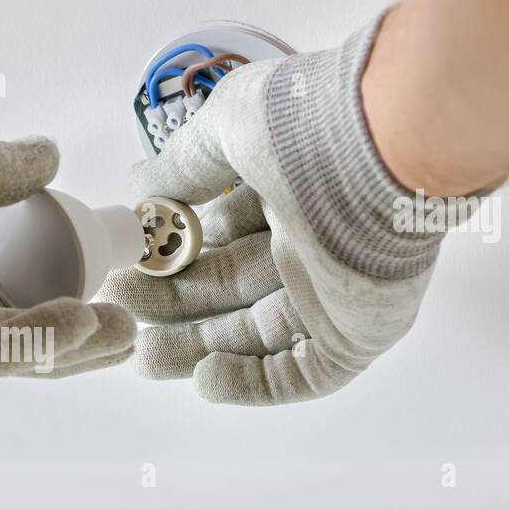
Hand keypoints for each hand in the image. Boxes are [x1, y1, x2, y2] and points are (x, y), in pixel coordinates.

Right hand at [100, 20, 451, 405]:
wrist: (385, 148)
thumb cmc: (309, 124)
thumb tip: (141, 185)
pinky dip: (254, 383)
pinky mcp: (357, 335)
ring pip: (257, 336)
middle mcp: (312, 243)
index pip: (224, 237)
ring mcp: (335, 293)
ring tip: (143, 359)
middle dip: (175, 308)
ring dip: (199, 350)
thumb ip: (183, 164)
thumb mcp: (227, 127)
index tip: (131, 268)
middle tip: (123, 317)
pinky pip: (304, 374)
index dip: (175, 257)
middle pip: (231, 291)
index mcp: (288, 192)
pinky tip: (206, 378)